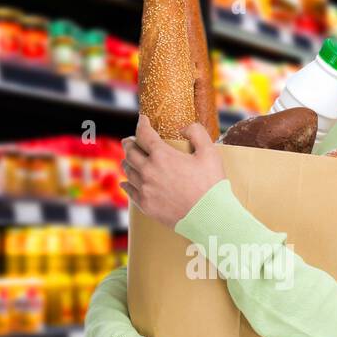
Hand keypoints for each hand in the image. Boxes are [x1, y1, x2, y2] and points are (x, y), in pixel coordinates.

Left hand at [119, 113, 224, 227]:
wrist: (208, 217)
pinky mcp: (145, 205)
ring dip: (127, 161)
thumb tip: (184, 128)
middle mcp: (148, 170)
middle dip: (129, 143)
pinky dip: (126, 183)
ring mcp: (144, 189)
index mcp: (162, 155)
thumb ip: (197, 133)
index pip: (144, 134)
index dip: (142, 123)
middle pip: (130, 152)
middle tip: (130, 141)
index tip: (142, 119)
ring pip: (128, 170)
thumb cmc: (211, 185)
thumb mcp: (210, 153)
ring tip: (130, 160)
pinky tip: (126, 181)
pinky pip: (129, 190)